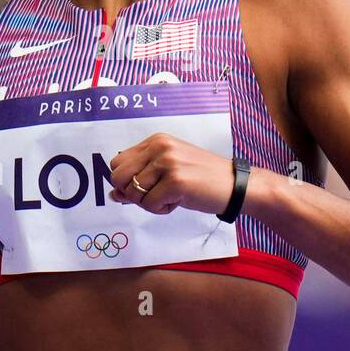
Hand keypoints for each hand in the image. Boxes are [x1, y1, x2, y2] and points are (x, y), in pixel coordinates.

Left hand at [107, 132, 236, 215]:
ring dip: (150, 203)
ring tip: (172, 196)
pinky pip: (149, 205)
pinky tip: (180, 200)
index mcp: (156, 141)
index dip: (127, 181)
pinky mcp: (175, 181)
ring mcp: (167, 162)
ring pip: (133, 193)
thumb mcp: (168, 172)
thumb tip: (113, 194)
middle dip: (133, 193)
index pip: (117, 162)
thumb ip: (140, 179)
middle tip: (157, 195)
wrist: (235, 185)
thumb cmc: (202, 179)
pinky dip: (162, 209)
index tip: (148, 186)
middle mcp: (159, 147)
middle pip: (118, 177)